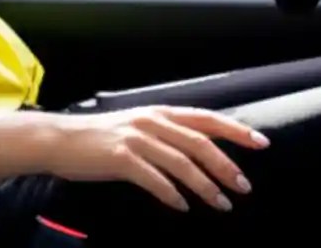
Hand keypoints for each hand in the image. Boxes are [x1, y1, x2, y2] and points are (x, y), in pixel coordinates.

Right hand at [46, 106, 270, 211]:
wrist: (59, 139)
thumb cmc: (100, 136)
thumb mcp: (137, 125)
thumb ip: (166, 133)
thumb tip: (198, 150)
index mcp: (160, 112)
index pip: (206, 119)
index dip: (235, 130)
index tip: (260, 142)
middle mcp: (152, 122)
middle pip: (200, 143)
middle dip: (226, 166)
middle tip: (244, 186)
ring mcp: (136, 139)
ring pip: (182, 164)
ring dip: (205, 187)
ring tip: (221, 204)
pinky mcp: (121, 158)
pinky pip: (155, 179)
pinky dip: (172, 195)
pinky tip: (183, 207)